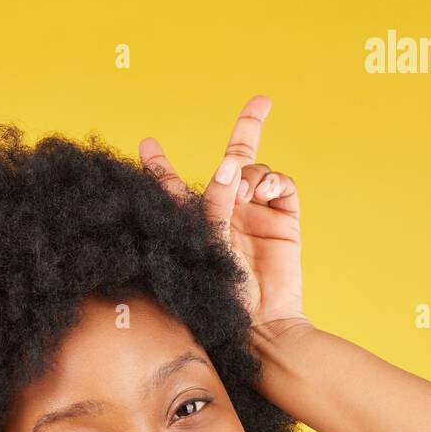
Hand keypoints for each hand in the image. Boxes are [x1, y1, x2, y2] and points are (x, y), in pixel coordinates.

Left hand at [139, 94, 305, 332]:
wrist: (262, 327)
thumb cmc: (225, 300)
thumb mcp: (207, 250)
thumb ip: (215, 205)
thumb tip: (230, 164)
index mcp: (198, 225)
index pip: (175, 188)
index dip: (160, 167)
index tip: (146, 143)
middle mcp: (228, 213)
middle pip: (233, 162)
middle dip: (247, 129)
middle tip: (261, 104)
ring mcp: (258, 214)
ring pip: (258, 170)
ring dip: (253, 171)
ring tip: (249, 191)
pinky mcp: (284, 221)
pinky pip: (282, 185)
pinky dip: (275, 180)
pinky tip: (265, 191)